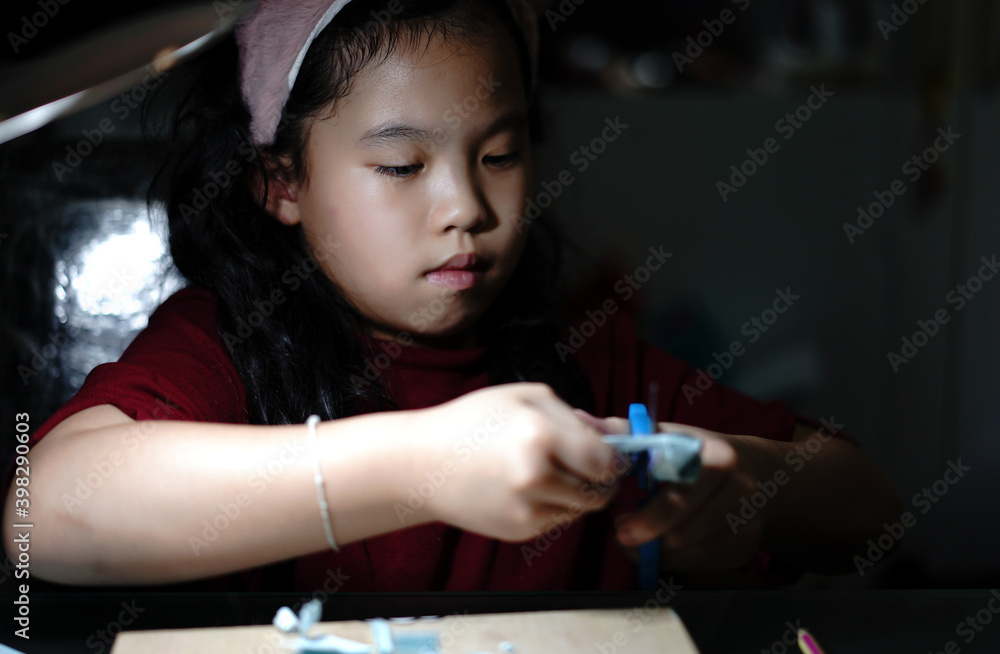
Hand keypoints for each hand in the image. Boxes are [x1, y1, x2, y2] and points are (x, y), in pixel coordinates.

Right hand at [409, 383, 625, 542]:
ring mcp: (527, 509)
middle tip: (587, 462)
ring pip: (582, 508)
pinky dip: (554, 504)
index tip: (611, 452)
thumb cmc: (474, 420)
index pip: (607, 460)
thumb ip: (579, 416)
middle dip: (600, 477)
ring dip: (577, 491)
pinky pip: (558, 520)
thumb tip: (621, 434)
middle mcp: (536, 476)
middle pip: (601, 490)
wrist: (422, 463)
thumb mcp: (527, 398)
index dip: (616, 457)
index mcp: (540, 435)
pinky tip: (527, 486)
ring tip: (548, 469)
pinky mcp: (519, 530)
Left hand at [575, 411, 766, 572]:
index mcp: (716, 457)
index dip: (649, 514)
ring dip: (658, 552)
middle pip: (687, 530)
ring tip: (637, 539)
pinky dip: (675, 562)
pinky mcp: (744, 547)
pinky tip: (663, 547)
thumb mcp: (661, 435)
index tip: (619, 521)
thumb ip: (622, 432)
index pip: (681, 493)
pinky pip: (702, 565)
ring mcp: (745, 521)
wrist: (750, 472)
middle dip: (648, 537)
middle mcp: (738, 490)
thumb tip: (582, 418)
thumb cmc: (691, 454)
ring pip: (692, 552)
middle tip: (622, 536)